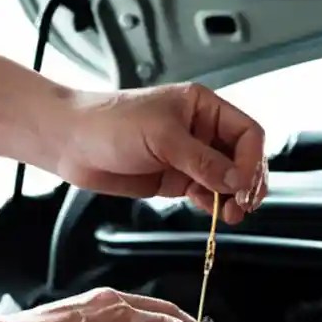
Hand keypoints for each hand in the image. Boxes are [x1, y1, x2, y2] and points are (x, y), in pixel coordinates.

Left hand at [55, 83, 268, 223]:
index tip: (242, 184)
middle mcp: (200, 130)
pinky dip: (214, 204)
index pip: (247, 133)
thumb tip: (236, 181)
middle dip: (246, 182)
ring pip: (226, 179)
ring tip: (230, 214)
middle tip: (242, 204)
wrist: (71, 143)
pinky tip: (213, 211)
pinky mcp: (175, 178)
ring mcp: (188, 157)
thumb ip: (202, 161)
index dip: (251, 160)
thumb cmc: (109, 123)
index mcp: (203, 107)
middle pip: (242, 158)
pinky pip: (206, 192)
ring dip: (232, 198)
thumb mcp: (163, 138)